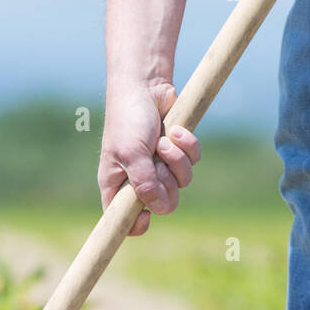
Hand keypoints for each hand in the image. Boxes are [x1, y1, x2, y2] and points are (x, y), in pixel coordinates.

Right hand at [98, 79, 200, 235]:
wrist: (146, 85)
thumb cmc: (128, 119)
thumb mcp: (132, 154)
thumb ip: (145, 185)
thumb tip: (160, 210)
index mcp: (117, 185)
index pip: (123, 220)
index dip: (136, 224)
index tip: (146, 214)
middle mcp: (138, 180)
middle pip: (164, 203)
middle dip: (166, 181)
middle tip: (156, 160)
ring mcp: (159, 167)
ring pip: (182, 183)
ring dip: (177, 159)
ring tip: (163, 140)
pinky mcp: (177, 153)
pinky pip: (192, 162)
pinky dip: (187, 146)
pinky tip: (175, 130)